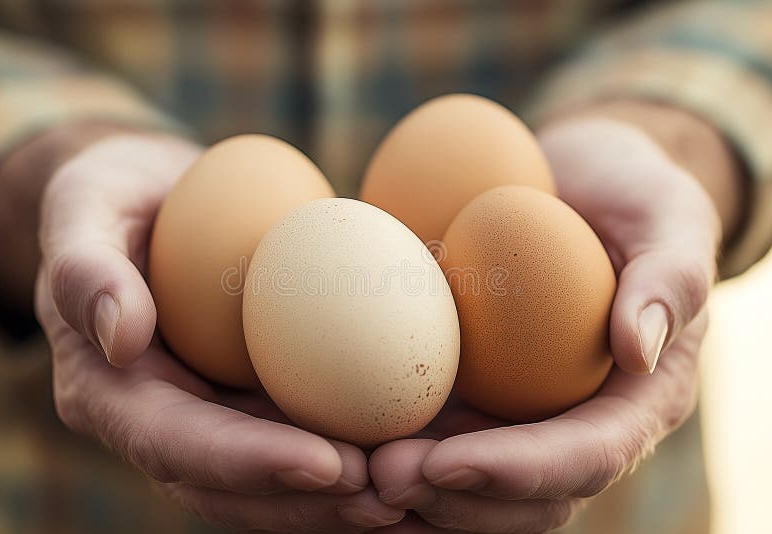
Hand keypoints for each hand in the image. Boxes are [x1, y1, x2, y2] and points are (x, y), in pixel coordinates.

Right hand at [35, 133, 403, 531]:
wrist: (151, 200)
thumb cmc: (112, 198)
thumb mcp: (83, 208)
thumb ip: (84, 268)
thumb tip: (121, 335)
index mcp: (110, 395)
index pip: (177, 445)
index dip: (249, 463)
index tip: (328, 463)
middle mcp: (164, 423)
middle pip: (236, 488)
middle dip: (312, 504)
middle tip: (391, 497)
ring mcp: (213, 416)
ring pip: (278, 482)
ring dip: (345, 499)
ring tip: (419, 490)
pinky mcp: (254, 400)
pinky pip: (307, 433)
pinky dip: (360, 451)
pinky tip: (421, 446)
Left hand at [370, 116, 725, 532]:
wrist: (576, 182)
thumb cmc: (631, 196)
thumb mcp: (667, 214)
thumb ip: (669, 276)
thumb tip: (636, 349)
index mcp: (634, 399)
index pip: (588, 456)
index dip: (521, 471)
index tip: (448, 463)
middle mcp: (575, 421)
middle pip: (522, 497)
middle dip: (453, 502)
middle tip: (381, 479)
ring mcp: (520, 413)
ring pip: (470, 486)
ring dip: (412, 493)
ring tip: (348, 473)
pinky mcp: (474, 391)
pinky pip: (434, 433)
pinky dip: (389, 445)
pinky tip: (337, 436)